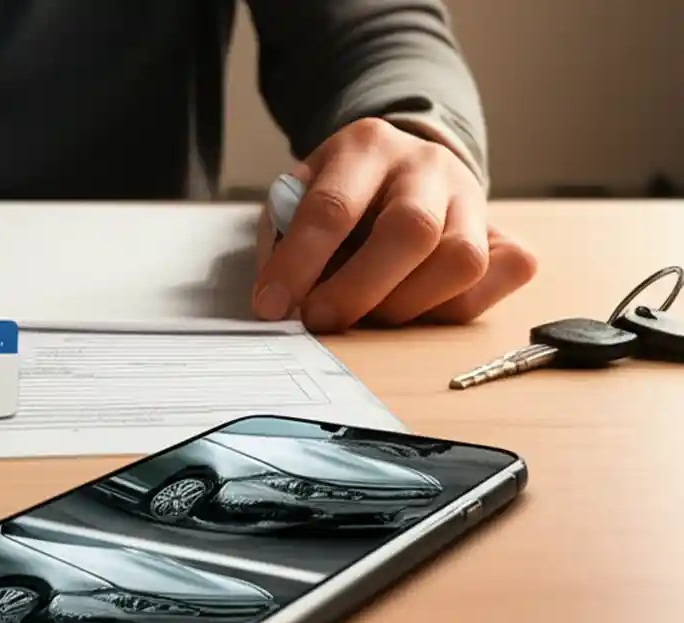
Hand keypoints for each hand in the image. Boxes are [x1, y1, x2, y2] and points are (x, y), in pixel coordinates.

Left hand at [251, 117, 535, 331]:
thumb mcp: (297, 198)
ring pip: (461, 260)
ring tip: (370, 317)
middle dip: (357, 290)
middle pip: (410, 230)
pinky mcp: (506, 234)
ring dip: (407, 306)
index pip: (332, 207)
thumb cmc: (341, 195)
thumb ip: (285, 240)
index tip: (270, 306)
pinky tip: (419, 308)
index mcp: (366, 147)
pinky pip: (501, 277)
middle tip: (320, 320)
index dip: (298, 264)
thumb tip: (281, 299)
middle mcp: (427, 165)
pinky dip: (457, 307)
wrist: (403, 168)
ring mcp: (473, 198)